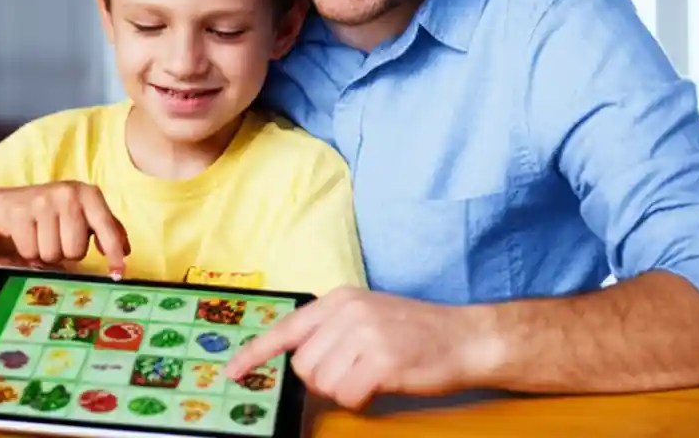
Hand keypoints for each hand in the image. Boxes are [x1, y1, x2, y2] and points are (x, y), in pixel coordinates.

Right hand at [0, 181, 129, 276]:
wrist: (10, 204)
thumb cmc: (55, 212)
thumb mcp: (84, 213)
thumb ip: (108, 229)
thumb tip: (125, 250)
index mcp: (89, 194)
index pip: (106, 227)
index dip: (114, 252)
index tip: (118, 273)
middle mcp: (67, 194)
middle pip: (76, 251)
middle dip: (68, 252)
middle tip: (60, 238)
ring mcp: (41, 202)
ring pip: (53, 255)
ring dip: (48, 253)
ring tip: (43, 236)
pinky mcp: (19, 214)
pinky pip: (31, 253)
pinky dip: (29, 252)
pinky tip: (28, 236)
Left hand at [225, 288, 482, 409]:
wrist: (466, 337)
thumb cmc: (418, 332)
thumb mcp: (369, 315)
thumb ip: (332, 331)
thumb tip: (300, 361)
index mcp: (339, 299)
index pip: (285, 328)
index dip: (254, 354)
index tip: (232, 373)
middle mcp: (347, 312)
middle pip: (303, 366)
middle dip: (323, 380)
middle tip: (355, 373)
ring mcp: (364, 334)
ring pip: (323, 384)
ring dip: (345, 390)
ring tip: (374, 375)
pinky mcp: (381, 360)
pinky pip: (348, 395)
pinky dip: (362, 399)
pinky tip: (382, 384)